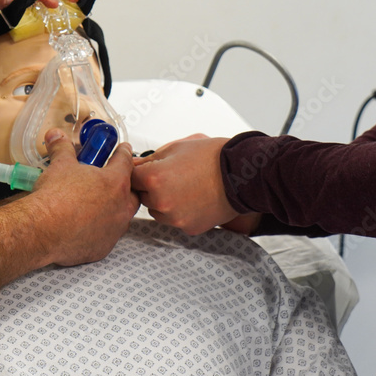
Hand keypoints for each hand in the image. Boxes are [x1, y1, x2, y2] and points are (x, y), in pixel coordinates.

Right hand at [27, 129, 139, 266]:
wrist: (42, 230)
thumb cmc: (54, 198)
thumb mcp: (59, 165)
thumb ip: (62, 149)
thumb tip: (56, 136)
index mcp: (115, 182)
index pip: (126, 162)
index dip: (123, 153)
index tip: (124, 150)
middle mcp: (121, 206)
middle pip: (131, 192)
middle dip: (124, 186)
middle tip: (110, 181)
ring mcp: (114, 229)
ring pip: (121, 216)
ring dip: (113, 209)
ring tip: (97, 205)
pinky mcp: (104, 247)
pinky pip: (107, 236)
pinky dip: (100, 231)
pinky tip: (87, 227)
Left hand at [131, 134, 246, 234]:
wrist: (243, 173)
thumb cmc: (213, 156)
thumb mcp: (176, 147)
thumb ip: (150, 159)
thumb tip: (134, 165)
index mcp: (154, 178)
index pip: (131, 178)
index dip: (141, 171)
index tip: (149, 168)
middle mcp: (161, 202)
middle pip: (143, 196)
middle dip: (152, 187)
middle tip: (174, 176)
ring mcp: (175, 218)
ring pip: (157, 211)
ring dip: (164, 202)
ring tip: (186, 187)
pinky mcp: (188, 228)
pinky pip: (175, 220)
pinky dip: (181, 212)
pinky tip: (195, 198)